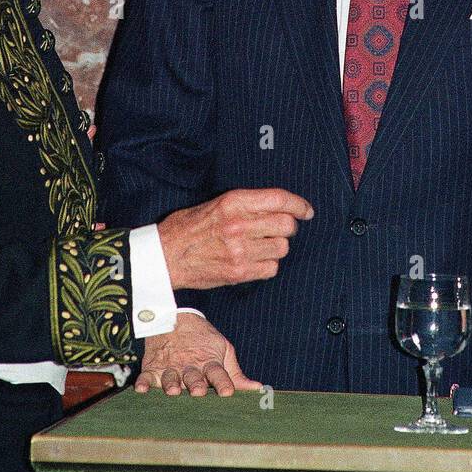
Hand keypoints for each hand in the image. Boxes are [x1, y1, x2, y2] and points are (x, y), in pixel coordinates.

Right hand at [135, 313, 260, 396]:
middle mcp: (189, 366)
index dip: (223, 382)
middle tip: (197, 392)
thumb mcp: (222, 350)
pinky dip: (143, 382)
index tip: (228, 392)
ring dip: (171, 384)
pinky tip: (141, 389)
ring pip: (170, 377)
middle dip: (195, 384)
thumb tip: (258, 389)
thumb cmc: (202, 339)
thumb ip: (236, 373)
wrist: (174, 316)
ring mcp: (170, 367)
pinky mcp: (153, 367)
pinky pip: (146, 376)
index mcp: (208, 362)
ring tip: (172, 391)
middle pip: (193, 376)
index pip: (218, 373)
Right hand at [159, 187, 312, 290]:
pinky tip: (254, 260)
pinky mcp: (239, 272)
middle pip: (286, 225)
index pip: (279, 199)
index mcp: (233, 202)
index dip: (298, 204)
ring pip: (282, 248)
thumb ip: (246, 204)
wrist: (165, 256)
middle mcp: (239, 225)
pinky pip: (272, 268)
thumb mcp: (216, 203)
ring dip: (276, 246)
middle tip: (276, 229)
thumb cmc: (188, 227)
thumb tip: (279, 207)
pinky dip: (268, 264)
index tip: (306, 210)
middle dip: (287, 227)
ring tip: (260, 245)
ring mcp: (240, 251)